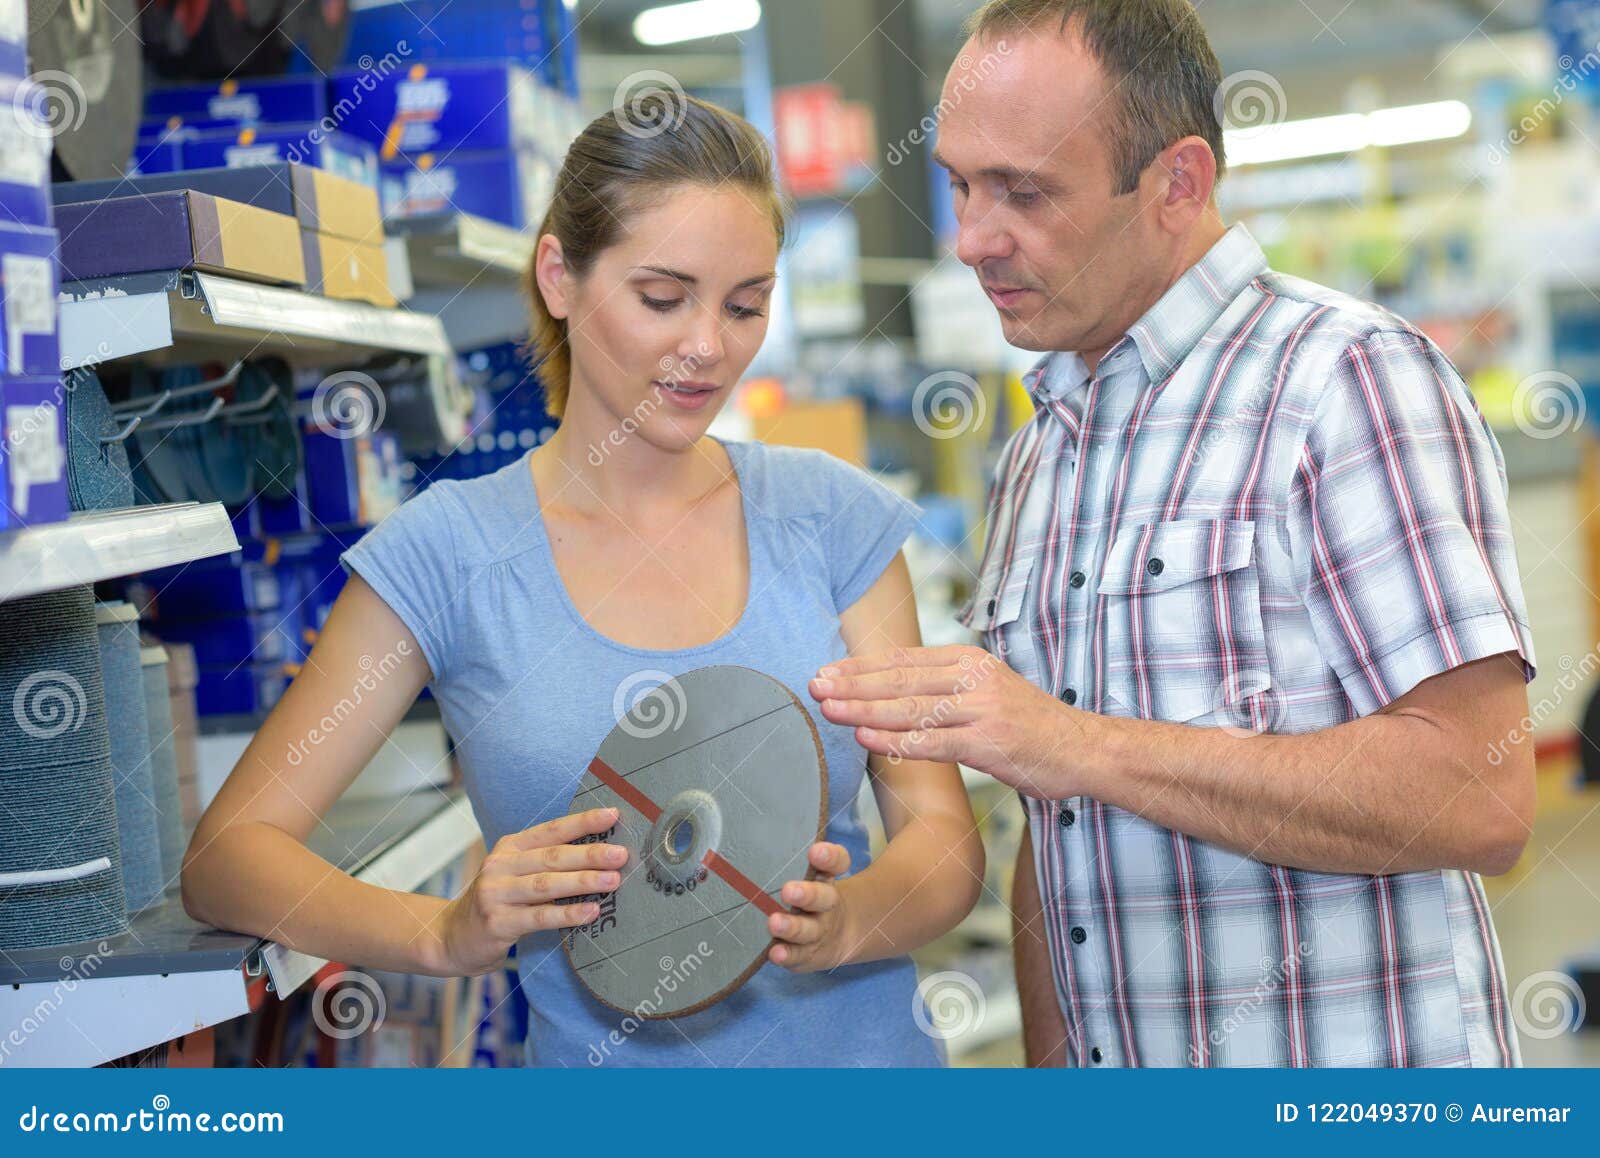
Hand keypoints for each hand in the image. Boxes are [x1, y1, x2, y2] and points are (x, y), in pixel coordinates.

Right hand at [431, 807, 627, 975]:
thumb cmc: (496, 902)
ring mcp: (497, 894)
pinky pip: (540, 917)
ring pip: (547, 884)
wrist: (451, 937)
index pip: (551, 830)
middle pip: (552, 856)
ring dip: (583, 881)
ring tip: (613, 880)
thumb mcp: (514, 873)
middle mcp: (501, 866)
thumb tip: (600, 856)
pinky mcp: (498, 923)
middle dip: (590, 854)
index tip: (613, 815)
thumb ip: (546, 863)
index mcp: (510, 848)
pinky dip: (567, 913)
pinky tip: (590, 911)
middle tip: (621, 854)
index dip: (583, 821)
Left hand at [767, 841, 852, 971]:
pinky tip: (775, 953)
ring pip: (809, 930)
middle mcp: (826, 904)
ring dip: (792, 927)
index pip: (837, 863)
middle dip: (807, 894)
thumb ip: (784, 858)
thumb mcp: (804, 875)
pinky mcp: (807, 954)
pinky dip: (787, 955)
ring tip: (775, 922)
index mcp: (825, 878)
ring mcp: (818, 931)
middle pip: (824, 897)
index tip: (815, 852)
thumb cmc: (807, 896)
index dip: (830, 857)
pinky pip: (798, 956)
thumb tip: (747, 830)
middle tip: (789, 891)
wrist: (833, 936)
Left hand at [809, 645, 1083, 798]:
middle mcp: (974, 677)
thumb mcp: (988, 690)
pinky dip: (895, 741)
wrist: (1085, 748)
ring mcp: (982, 709)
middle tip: (813, 686)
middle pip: (899, 679)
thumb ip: (945, 686)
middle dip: (852, 684)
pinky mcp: (989, 742)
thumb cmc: (1030, 725)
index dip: (860, 666)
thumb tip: (890, 688)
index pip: (903, 659)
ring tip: (828, 710)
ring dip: (864, 710)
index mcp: (969, 660)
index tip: (825, 670)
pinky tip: (866, 740)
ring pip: (910, 709)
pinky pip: (932, 742)